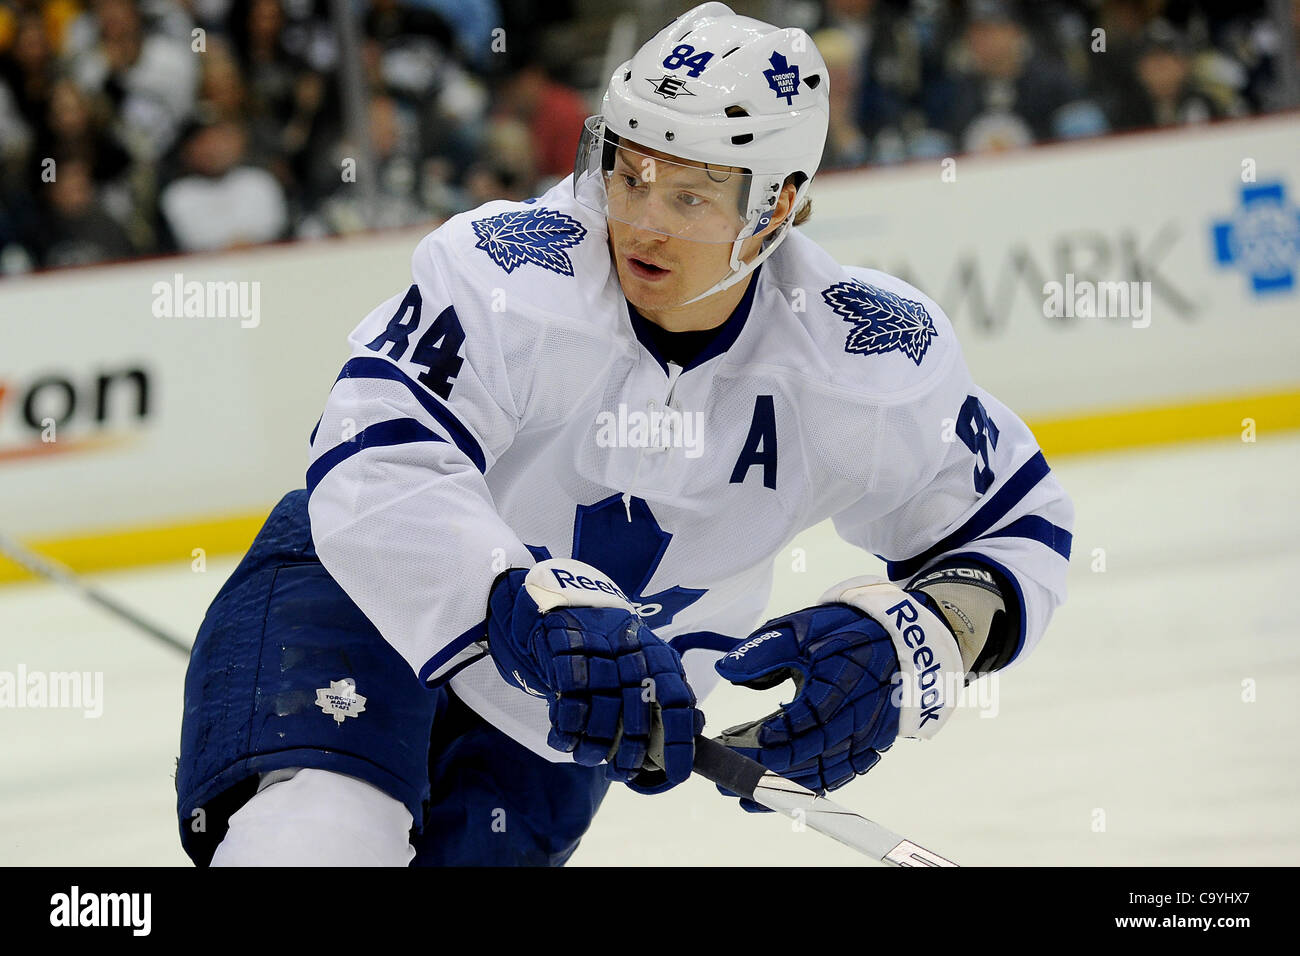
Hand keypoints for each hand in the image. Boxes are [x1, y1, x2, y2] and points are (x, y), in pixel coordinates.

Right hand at [486, 558, 703, 790]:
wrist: (569, 602)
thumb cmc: (615, 644)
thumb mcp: (647, 659)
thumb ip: (668, 691)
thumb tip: (695, 731)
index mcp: (659, 657)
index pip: (677, 702)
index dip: (678, 741)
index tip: (676, 774)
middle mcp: (633, 655)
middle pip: (637, 717)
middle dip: (630, 754)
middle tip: (622, 774)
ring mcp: (598, 654)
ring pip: (600, 715)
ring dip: (593, 748)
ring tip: (589, 759)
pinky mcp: (564, 654)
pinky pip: (567, 704)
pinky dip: (565, 731)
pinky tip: (565, 740)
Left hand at [714, 576, 961, 810]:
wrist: (904, 640)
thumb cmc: (849, 631)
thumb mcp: (803, 629)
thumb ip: (764, 650)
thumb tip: (725, 670)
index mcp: (837, 688)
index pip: (795, 726)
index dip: (762, 741)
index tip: (730, 745)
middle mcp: (855, 720)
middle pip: (806, 757)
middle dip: (762, 770)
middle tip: (724, 778)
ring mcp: (866, 738)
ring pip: (823, 775)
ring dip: (784, 790)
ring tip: (746, 796)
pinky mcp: (872, 747)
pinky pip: (840, 777)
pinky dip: (812, 789)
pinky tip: (785, 794)